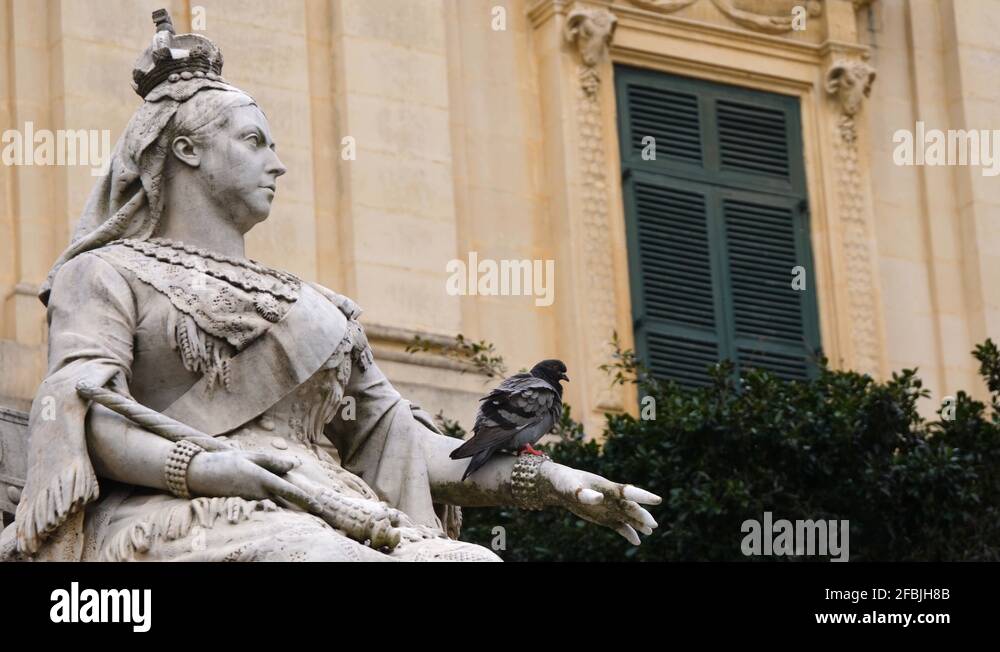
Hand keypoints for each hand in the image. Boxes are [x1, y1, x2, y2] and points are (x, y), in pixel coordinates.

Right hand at [185, 449, 323, 515]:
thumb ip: (273, 461)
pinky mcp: (244, 503)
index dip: (306, 500)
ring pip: (275, 503)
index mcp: (262, 479)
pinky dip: (273, 503)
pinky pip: (263, 504)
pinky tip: (280, 503)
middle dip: (302, 506)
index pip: (289, 491)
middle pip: (285, 501)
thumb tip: (295, 465)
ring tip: (304, 507)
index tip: (319, 507)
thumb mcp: (250, 457)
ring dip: (288, 505)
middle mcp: (258, 492)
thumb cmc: (224, 461)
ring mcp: (251, 500)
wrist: (198, 474)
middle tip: (319, 510)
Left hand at [538, 462, 660, 544]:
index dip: (643, 496)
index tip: (657, 500)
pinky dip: (628, 533)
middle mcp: (613, 498)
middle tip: (653, 525)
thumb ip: (584, 493)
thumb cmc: (566, 482)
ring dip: (639, 524)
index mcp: (608, 487)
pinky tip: (637, 541)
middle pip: (631, 507)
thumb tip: (599, 498)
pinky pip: (620, 526)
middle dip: (642, 516)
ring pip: (628, 517)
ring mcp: (610, 508)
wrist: (560, 486)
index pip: (629, 492)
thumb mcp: (571, 487)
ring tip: (650, 531)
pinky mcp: (605, 517)